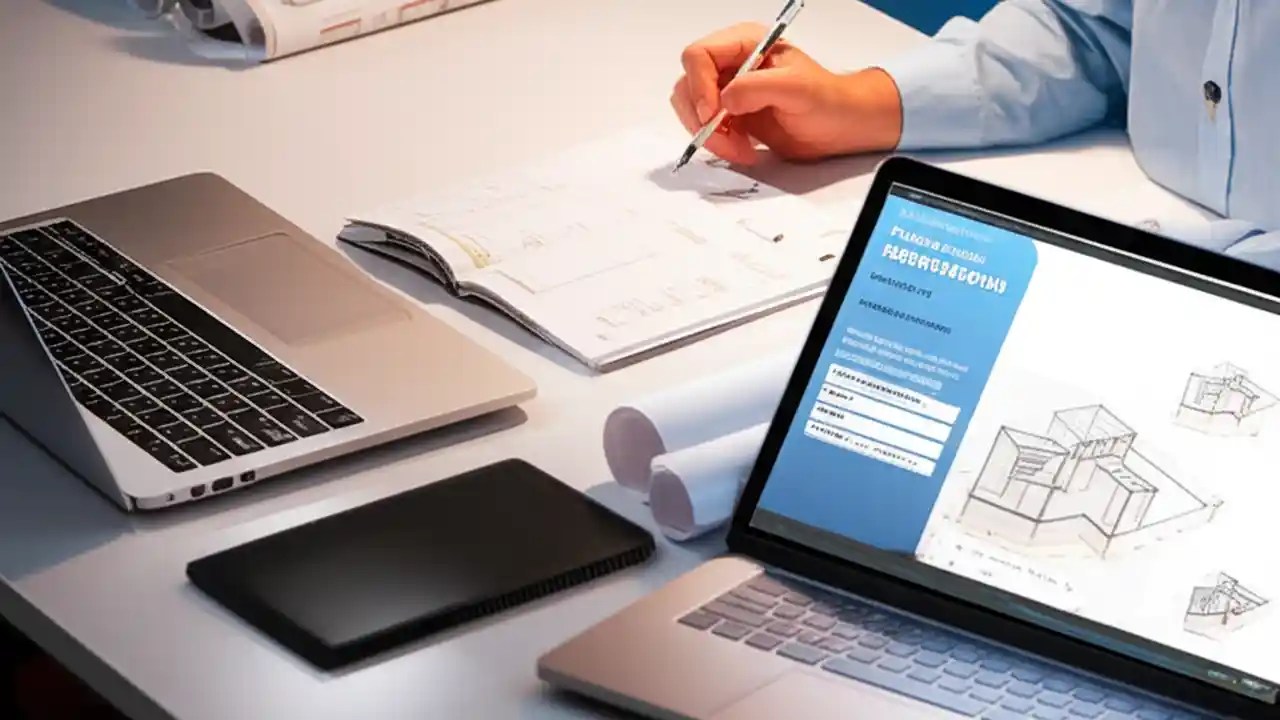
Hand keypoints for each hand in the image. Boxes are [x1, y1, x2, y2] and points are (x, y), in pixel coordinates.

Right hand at [671, 22, 903, 164]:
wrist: (838, 126)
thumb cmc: (826, 100)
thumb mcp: (796, 88)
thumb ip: (757, 87)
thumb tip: (725, 100)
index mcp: (744, 43)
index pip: (699, 55)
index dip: (699, 84)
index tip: (712, 113)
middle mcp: (730, 64)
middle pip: (688, 84)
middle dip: (701, 117)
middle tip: (725, 138)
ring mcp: (727, 91)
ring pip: (691, 110)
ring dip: (710, 135)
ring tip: (739, 148)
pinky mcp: (729, 116)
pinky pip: (704, 129)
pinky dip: (718, 144)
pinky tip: (743, 150)